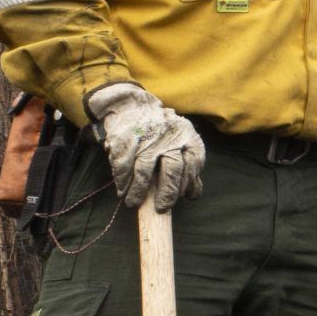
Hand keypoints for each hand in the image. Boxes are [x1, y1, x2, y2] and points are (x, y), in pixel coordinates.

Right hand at [86, 82, 202, 211]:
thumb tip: (194, 194)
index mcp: (187, 136)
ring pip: (144, 170)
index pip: (193, 164)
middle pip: (171, 170)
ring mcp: (146, 138)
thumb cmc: (160, 133)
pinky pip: (124, 166)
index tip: (184, 197)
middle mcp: (169, 137)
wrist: (131, 107)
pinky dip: (123, 182)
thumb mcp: (180, 142)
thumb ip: (188, 166)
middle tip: (161, 209)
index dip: (189, 183)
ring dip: (138, 191)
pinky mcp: (125, 139)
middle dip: (167, 194)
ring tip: (134, 203)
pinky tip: (123, 191)